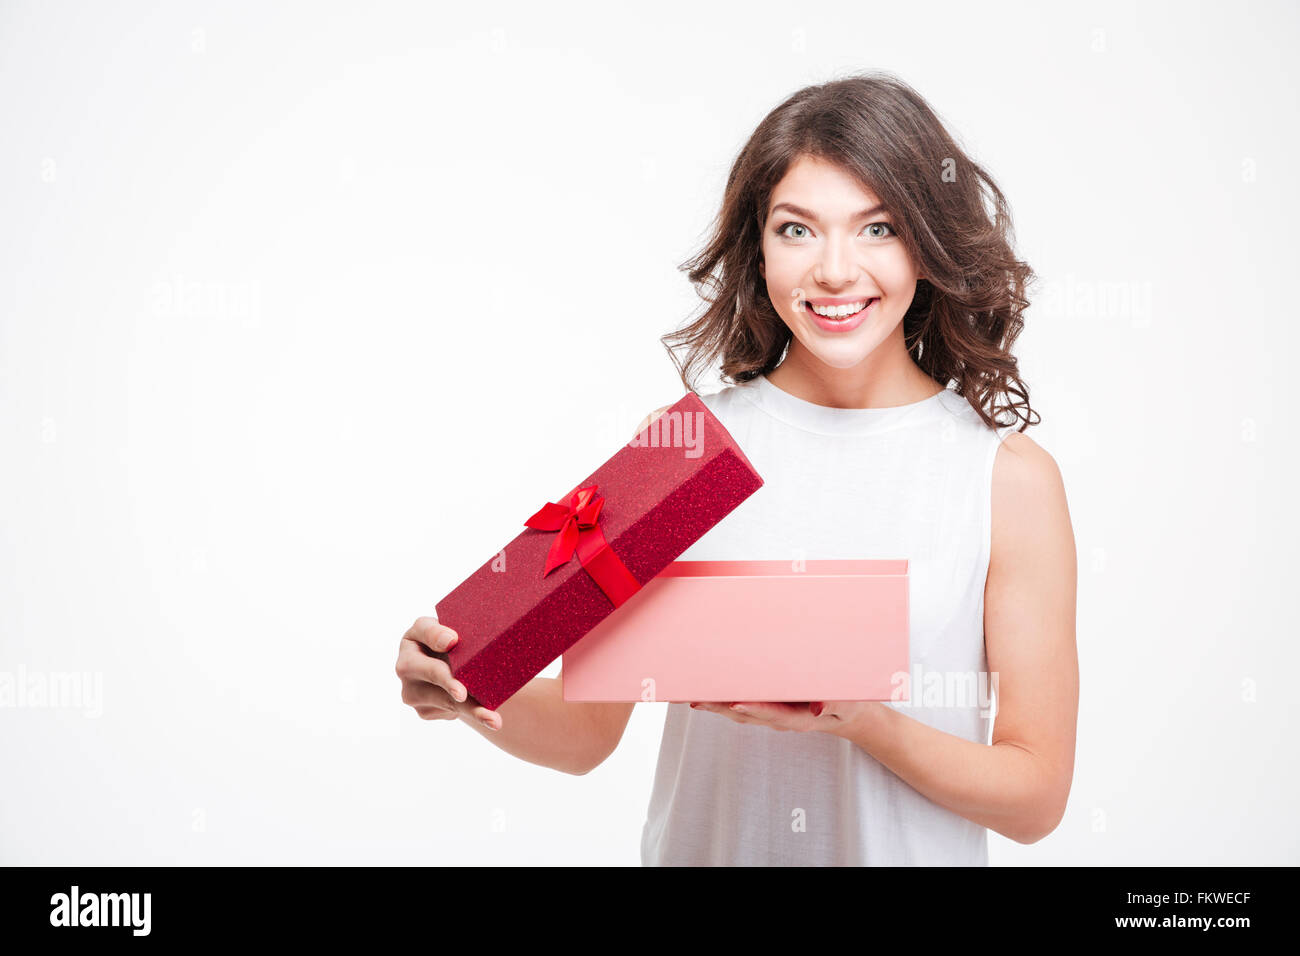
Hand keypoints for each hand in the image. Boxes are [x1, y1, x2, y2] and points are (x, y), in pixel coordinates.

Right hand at [396, 616, 501, 730]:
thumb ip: (450, 630)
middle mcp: (406, 665)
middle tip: (463, 694)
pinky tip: (488, 717)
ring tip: (493, 719)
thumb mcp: (457, 628)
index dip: (437, 636)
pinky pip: (450, 712)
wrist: (459, 667)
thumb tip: (451, 640)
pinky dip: (471, 713)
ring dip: (470, 710)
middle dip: (448, 683)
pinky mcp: (425, 711)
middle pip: (430, 672)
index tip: (453, 641)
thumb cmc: (459, 642)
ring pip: (444, 699)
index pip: (424, 631)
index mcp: (414, 636)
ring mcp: (412, 691)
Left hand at [688, 699, 885, 735]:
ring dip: (714, 703)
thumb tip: (820, 707)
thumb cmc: (848, 705)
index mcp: (798, 718)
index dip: (754, 709)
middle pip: (745, 714)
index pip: (773, 714)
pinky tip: (704, 690)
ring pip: (737, 709)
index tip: (735, 704)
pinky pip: (740, 702)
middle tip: (695, 699)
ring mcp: (770, 713)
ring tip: (690, 696)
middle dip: (720, 706)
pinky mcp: (766, 706)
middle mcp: (779, 718)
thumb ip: (836, 704)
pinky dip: (722, 697)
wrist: (846, 714)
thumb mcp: (850, 704)